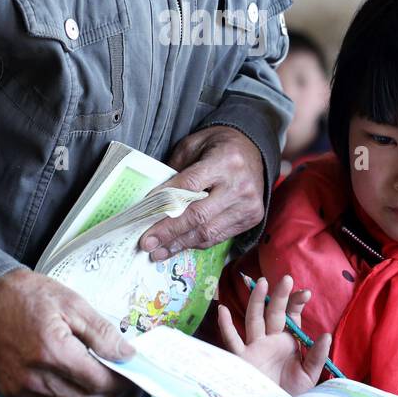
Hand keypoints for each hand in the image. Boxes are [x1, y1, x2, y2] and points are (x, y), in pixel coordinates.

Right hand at [0, 267, 134, 396]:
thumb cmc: (29, 296)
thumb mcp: (73, 303)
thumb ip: (102, 333)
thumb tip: (127, 355)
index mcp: (52, 351)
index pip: (99, 382)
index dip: (121, 380)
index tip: (132, 373)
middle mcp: (34, 375)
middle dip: (109, 392)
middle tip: (118, 375)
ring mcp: (21, 386)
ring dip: (87, 391)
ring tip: (93, 367)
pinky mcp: (12, 390)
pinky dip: (65, 389)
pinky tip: (66, 368)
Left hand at [138, 127, 264, 260]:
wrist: (254, 150)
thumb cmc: (219, 146)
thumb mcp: (194, 144)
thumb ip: (176, 169)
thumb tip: (154, 200)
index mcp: (226, 161)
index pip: (189, 185)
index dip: (165, 201)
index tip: (143, 214)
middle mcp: (239, 185)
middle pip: (198, 215)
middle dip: (168, 231)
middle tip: (146, 243)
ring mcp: (248, 205)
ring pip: (208, 232)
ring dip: (180, 244)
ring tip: (158, 251)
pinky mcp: (252, 218)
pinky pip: (218, 236)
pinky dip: (196, 242)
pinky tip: (179, 246)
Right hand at [216, 273, 330, 395]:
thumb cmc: (293, 393)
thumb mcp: (310, 375)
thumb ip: (316, 356)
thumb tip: (326, 335)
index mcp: (288, 341)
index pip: (292, 316)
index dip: (296, 303)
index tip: (305, 293)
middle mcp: (270, 339)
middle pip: (274, 312)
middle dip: (280, 296)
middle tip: (287, 279)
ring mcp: (255, 347)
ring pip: (254, 319)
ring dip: (257, 301)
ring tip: (261, 282)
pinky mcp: (242, 359)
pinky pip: (232, 341)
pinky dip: (226, 326)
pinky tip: (222, 310)